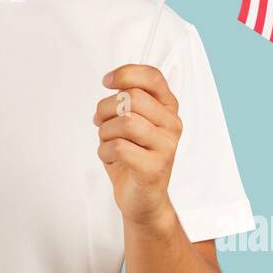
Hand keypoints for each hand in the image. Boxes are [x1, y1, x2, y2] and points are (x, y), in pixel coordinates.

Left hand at [93, 64, 182, 225]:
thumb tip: (111, 82)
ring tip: (107, 141)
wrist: (142, 199)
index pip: (152, 77)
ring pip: (125, 121)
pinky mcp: (155, 167)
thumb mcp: (130, 121)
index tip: (106, 82)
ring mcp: (166, 146)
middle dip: (105, 108)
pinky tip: (110, 158)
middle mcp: (172, 124)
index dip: (125, 73)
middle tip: (100, 121)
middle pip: (132, 98)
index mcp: (168, 108)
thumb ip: (125, 100)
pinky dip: (104, 151)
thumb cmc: (133, 156)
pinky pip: (119, 147)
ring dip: (104, 131)